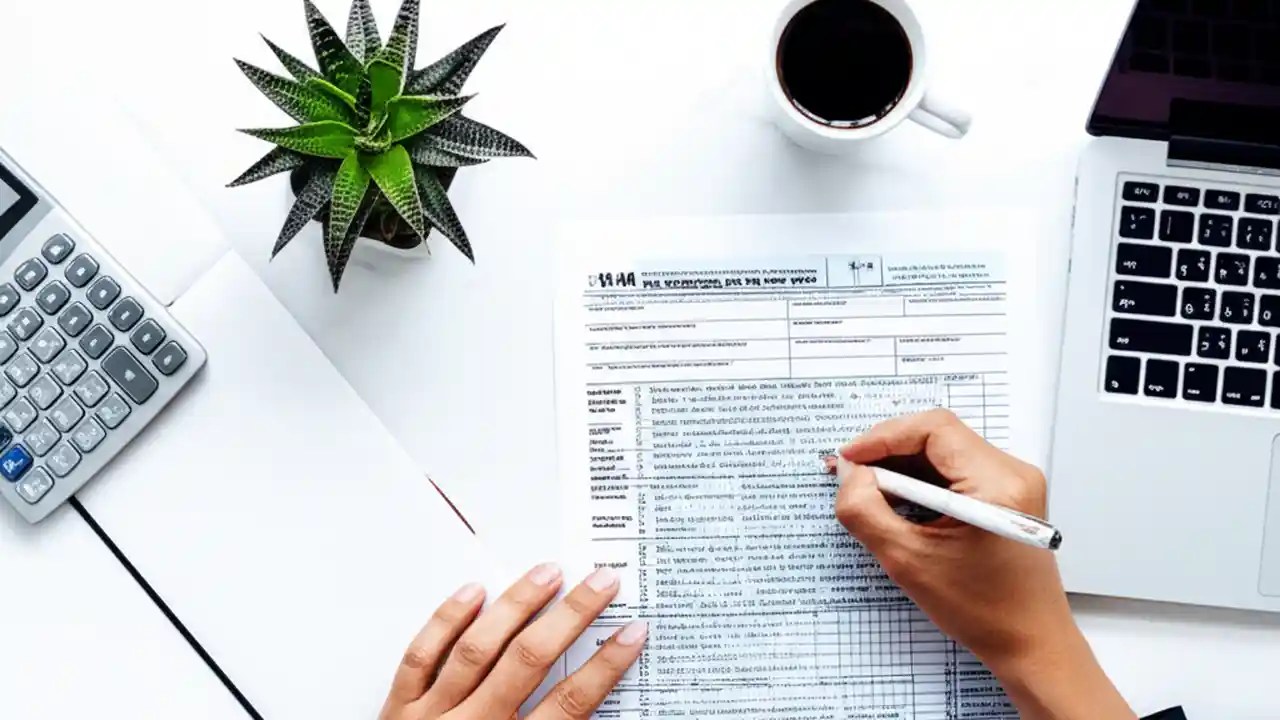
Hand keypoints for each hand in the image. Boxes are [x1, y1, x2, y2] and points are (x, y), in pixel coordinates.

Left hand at [379, 563, 647, 719]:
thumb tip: (592, 702)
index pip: (570, 702)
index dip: (605, 665)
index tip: (632, 633)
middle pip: (528, 661)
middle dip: (570, 616)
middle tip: (600, 583)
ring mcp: (432, 716)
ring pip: (477, 648)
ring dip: (517, 605)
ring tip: (547, 574)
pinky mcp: (398, 708)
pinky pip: (421, 656)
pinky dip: (446, 621)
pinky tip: (472, 592)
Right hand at [832, 409, 1133, 719]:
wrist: (1030, 644)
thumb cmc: (982, 610)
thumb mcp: (908, 561)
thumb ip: (867, 511)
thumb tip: (849, 476)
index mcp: (997, 484)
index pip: (933, 429)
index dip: (883, 437)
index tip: (850, 459)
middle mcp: (1013, 473)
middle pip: (938, 436)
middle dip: (888, 451)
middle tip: (852, 474)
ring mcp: (1013, 483)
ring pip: (944, 452)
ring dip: (903, 466)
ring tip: (869, 490)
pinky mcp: (1006, 496)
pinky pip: (955, 471)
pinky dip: (921, 480)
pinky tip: (897, 501)